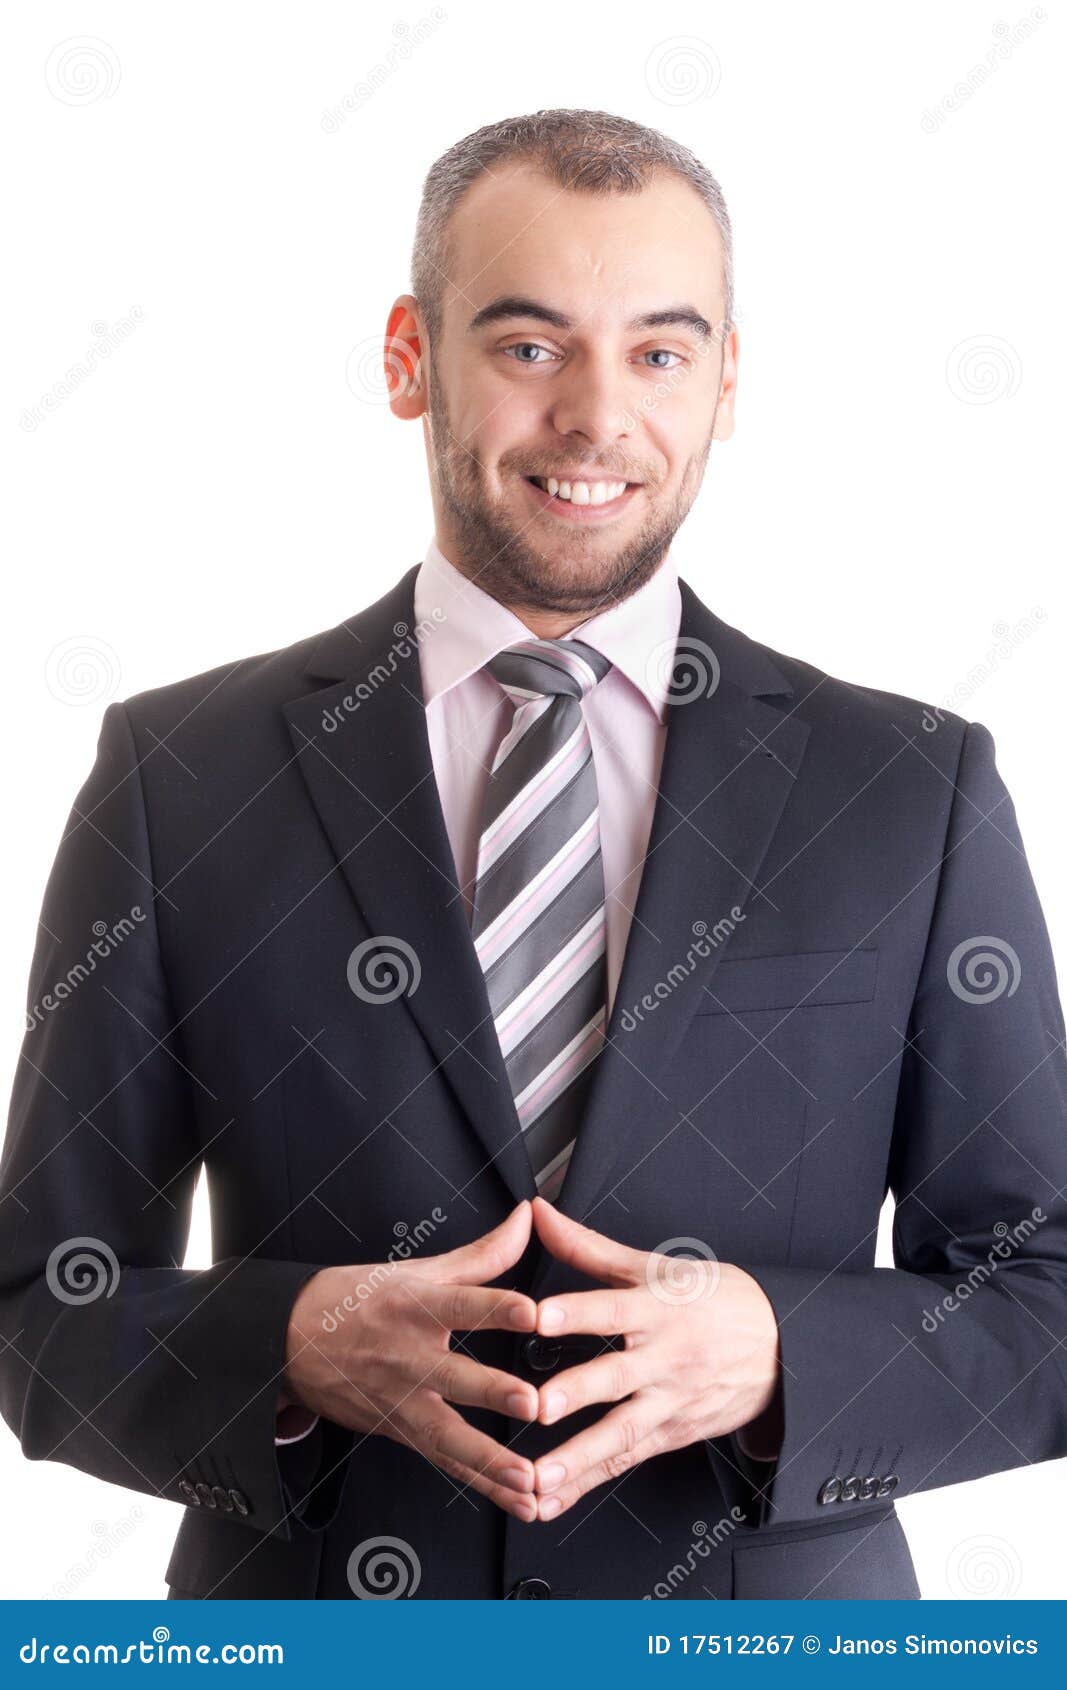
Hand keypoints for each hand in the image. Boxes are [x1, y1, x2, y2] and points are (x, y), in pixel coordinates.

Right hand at [282, 1201, 540, 1519]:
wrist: (288, 1341)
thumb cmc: (356, 1300)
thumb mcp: (414, 1270)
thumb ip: (481, 1253)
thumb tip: (527, 1218)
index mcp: (415, 1307)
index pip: (461, 1303)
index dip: (496, 1306)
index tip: (532, 1311)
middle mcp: (410, 1357)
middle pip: (455, 1377)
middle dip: (493, 1392)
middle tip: (531, 1404)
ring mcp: (403, 1401)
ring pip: (449, 1436)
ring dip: (491, 1461)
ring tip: (528, 1480)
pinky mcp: (401, 1433)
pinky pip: (446, 1463)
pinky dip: (483, 1485)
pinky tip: (519, 1501)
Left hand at [527, 1197, 780, 1520]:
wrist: (780, 1345)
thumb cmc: (710, 1299)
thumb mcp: (655, 1267)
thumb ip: (588, 1247)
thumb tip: (539, 1213)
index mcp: (658, 1309)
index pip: (613, 1309)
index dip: (576, 1312)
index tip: (539, 1316)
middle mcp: (664, 1359)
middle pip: (618, 1377)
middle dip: (577, 1393)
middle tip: (538, 1407)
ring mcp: (669, 1402)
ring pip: (623, 1433)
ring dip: (579, 1458)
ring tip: (539, 1478)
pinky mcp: (671, 1435)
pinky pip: (626, 1462)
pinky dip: (588, 1483)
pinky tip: (552, 1502)